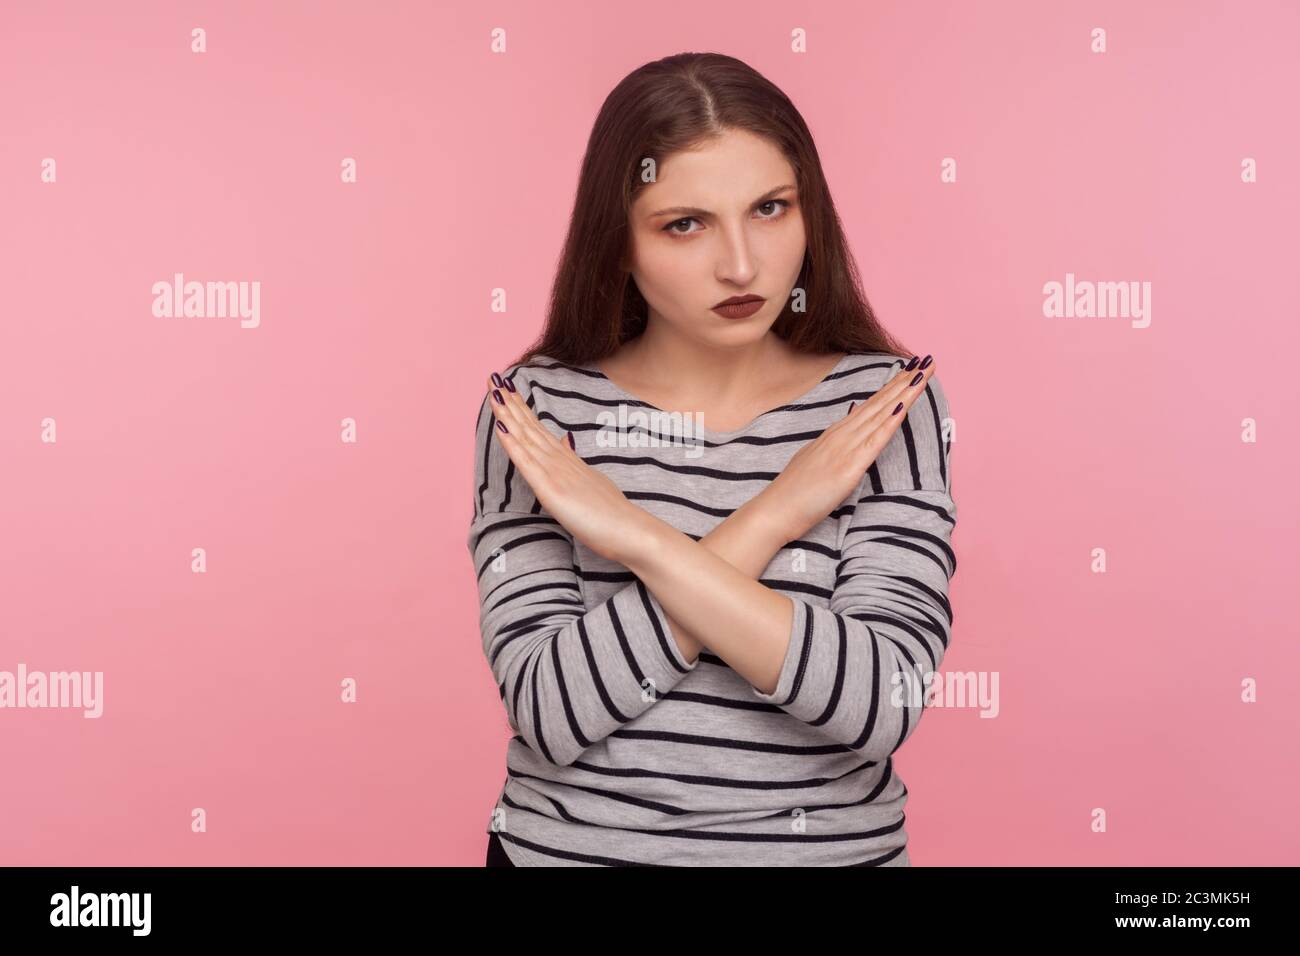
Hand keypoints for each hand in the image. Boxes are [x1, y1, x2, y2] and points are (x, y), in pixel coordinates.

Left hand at [484, 373, 647, 564]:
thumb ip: (575, 463)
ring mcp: (555, 472)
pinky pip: (526, 462)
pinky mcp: (550, 488)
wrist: (628, 529)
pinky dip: (511, 443)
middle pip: (529, 426)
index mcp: (567, 461)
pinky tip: (500, 426)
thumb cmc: (612, 515)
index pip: (539, 430)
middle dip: (509, 402)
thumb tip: (565, 441)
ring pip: (525, 437)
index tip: (508, 390)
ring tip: (493, 390)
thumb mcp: (591, 482)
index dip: (521, 409)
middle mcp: (560, 461)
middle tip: (493, 377)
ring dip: (506, 413)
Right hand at [758, 357, 937, 541]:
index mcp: (836, 433)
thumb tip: (849, 420)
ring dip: (904, 393)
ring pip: (881, 415)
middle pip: (880, 402)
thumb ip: (833, 441)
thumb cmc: (794, 491)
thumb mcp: (814, 458)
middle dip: (905, 381)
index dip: (892, 385)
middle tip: (926, 359)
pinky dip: (890, 422)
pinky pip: (875, 441)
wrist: (776, 509)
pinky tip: (903, 407)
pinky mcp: (849, 467)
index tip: (910, 369)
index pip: (870, 404)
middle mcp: (842, 435)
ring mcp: (845, 448)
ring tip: (922, 373)